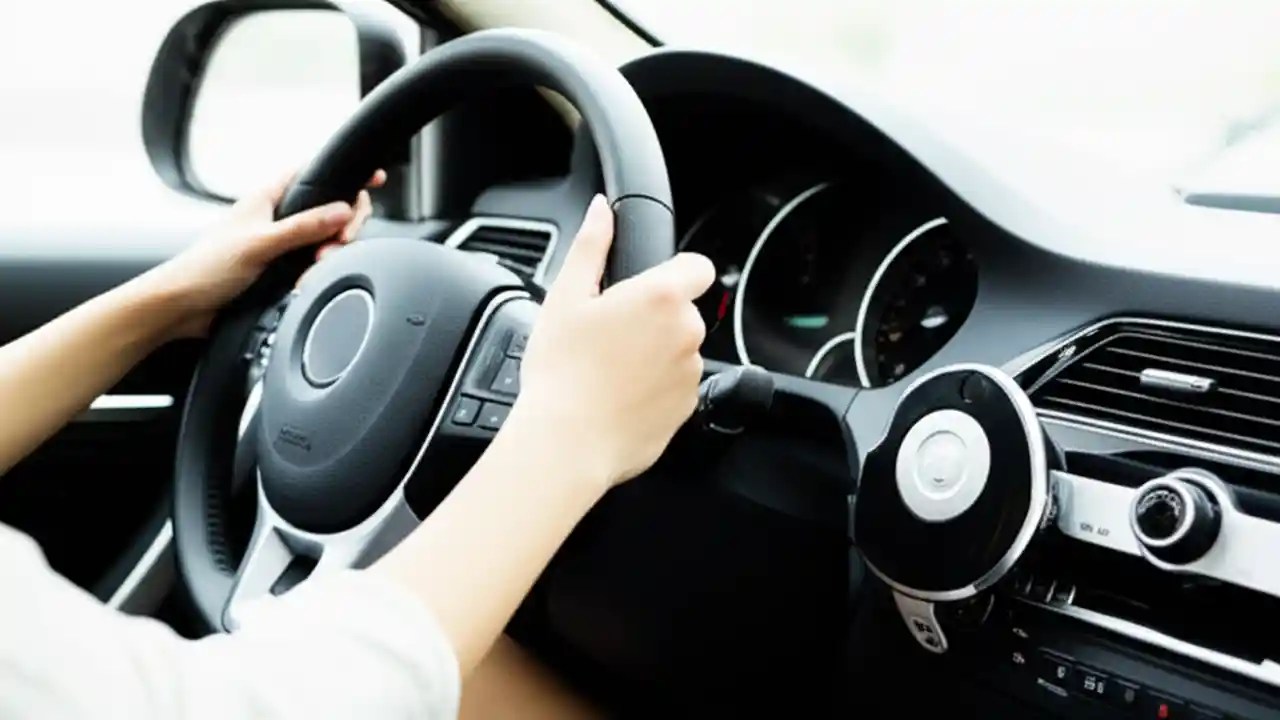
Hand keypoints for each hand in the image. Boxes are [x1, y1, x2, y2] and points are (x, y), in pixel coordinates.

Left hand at [144, 169, 384, 338]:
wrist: (183, 307)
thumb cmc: (205, 268)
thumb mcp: (259, 243)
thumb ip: (303, 226)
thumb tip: (342, 211)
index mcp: (269, 197)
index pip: (316, 173)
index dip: (345, 173)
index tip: (373, 178)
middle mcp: (277, 217)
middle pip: (331, 208)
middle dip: (343, 225)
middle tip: (339, 241)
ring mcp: (281, 243)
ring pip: (325, 239)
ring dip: (330, 252)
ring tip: (317, 265)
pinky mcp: (282, 269)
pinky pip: (313, 264)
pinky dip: (318, 272)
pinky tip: (308, 280)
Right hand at [509, 195, 715, 488]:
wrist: (566, 443)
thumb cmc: (562, 372)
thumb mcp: (566, 298)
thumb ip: (591, 246)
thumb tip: (602, 210)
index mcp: (661, 296)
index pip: (697, 266)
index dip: (675, 271)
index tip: (646, 287)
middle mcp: (687, 331)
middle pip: (682, 311)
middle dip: (654, 319)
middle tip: (609, 336)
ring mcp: (691, 373)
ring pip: (679, 350)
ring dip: (655, 354)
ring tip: (609, 370)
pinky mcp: (687, 408)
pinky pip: (676, 387)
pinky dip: (654, 389)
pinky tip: (619, 396)